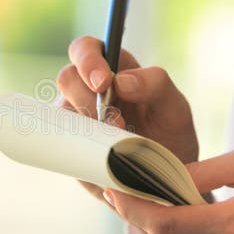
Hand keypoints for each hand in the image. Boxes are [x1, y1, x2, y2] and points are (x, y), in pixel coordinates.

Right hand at [57, 35, 197, 233]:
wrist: (162, 183)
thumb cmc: (169, 138)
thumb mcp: (175, 109)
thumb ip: (156, 85)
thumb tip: (122, 80)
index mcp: (113, 70)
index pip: (87, 49)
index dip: (88, 60)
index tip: (104, 83)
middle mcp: (86, 91)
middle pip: (67, 78)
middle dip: (86, 97)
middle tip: (115, 122)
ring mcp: (73, 119)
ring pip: (59, 111)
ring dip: (85, 126)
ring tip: (115, 145)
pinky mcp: (67, 147)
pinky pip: (58, 143)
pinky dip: (79, 149)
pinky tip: (101, 159)